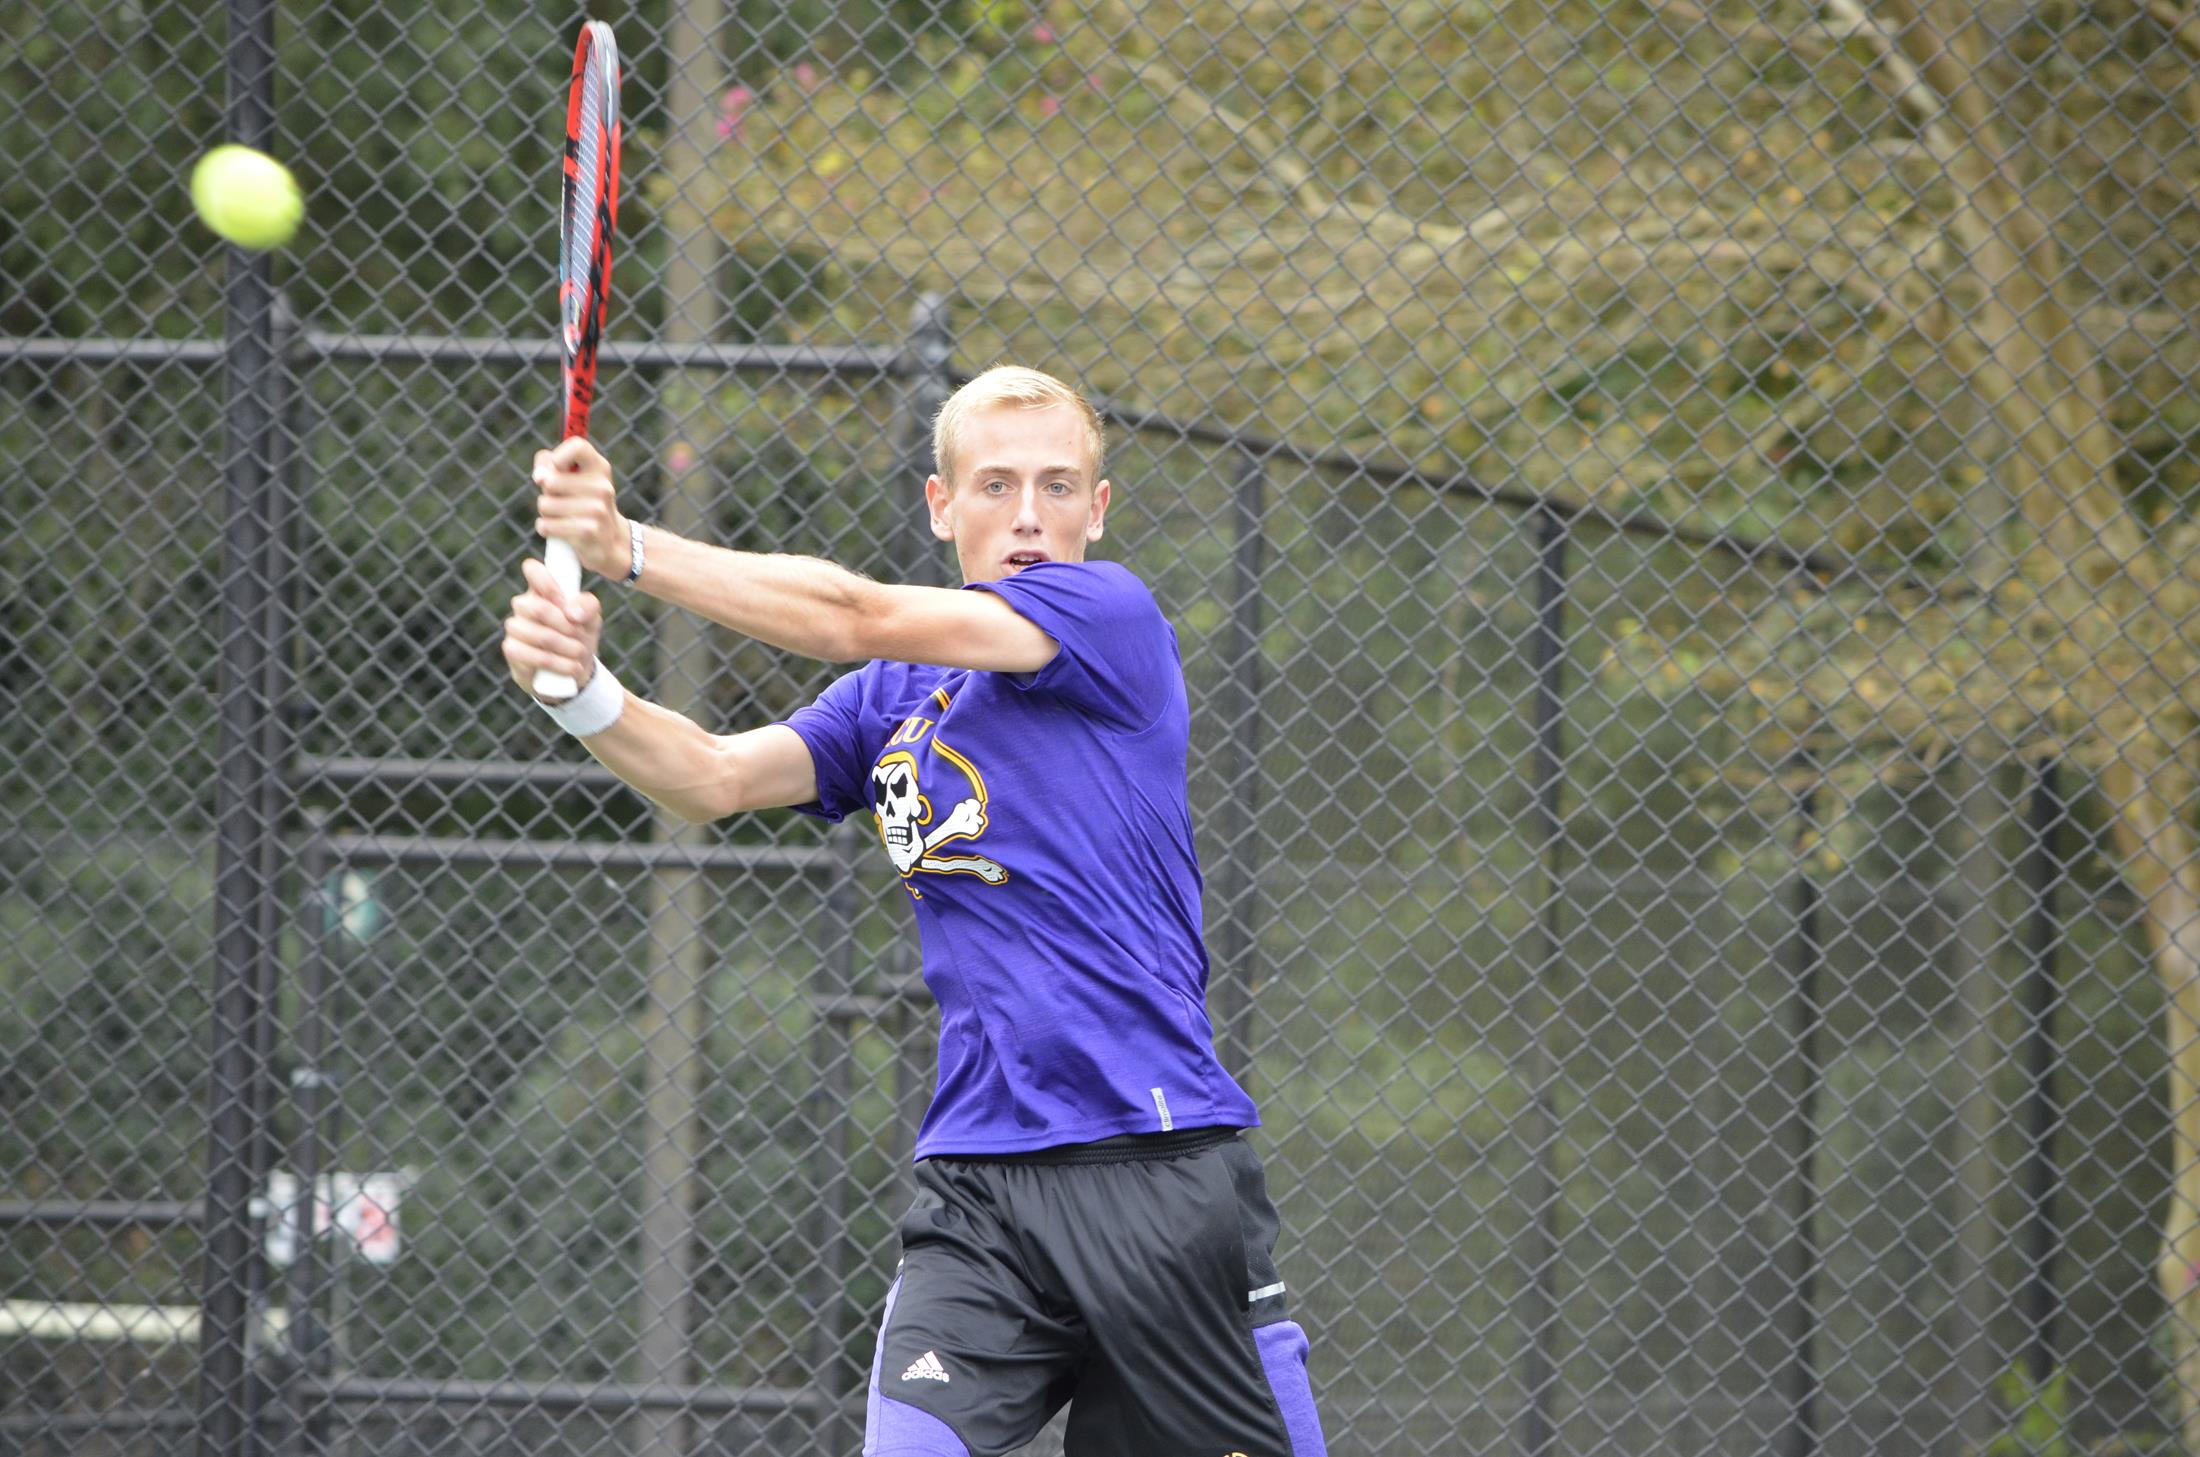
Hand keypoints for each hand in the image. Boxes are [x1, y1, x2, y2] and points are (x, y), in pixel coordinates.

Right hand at [503, 557, 602, 700]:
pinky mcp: (511, 649)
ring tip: (580, 653)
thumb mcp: (592, 618)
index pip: (532, 569)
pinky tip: (572, 667)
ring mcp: (514, 627)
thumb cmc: (580, 635)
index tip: (563, 600)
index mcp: (541, 590)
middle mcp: (524, 605)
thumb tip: (572, 613)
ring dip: (566, 647)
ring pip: (538, 634)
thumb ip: (587, 606)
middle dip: (566, 626)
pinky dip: (557, 663)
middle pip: (537, 608)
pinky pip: (530, 655)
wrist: (574, 669)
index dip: (546, 583)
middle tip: (581, 635)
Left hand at [533, 436, 631, 578]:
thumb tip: (540, 474)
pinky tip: (558, 531)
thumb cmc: (584, 504)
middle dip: (546, 492)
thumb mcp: (573, 479)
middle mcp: (602, 486)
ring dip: (545, 513)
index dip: (557, 456)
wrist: (611, 541)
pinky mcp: (587, 531)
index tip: (555, 469)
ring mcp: (597, 510)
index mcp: (600, 467)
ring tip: (561, 517)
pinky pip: (547, 525)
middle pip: (550, 481)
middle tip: (560, 500)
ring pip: (545, 504)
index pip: (577, 446)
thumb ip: (551, 465)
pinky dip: (546, 529)